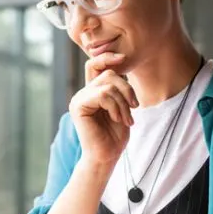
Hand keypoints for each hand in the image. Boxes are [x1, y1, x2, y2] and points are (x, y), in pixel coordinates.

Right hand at [69, 53, 137, 168]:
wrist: (107, 156)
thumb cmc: (115, 135)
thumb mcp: (121, 106)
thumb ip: (118, 88)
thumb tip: (121, 64)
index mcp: (92, 91)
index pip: (95, 64)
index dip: (108, 57)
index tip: (124, 58)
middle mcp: (83, 93)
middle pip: (108, 74)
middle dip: (127, 89)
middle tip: (134, 108)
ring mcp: (78, 99)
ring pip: (108, 84)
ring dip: (123, 102)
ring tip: (126, 118)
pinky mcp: (78, 106)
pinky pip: (102, 94)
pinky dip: (116, 106)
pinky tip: (118, 119)